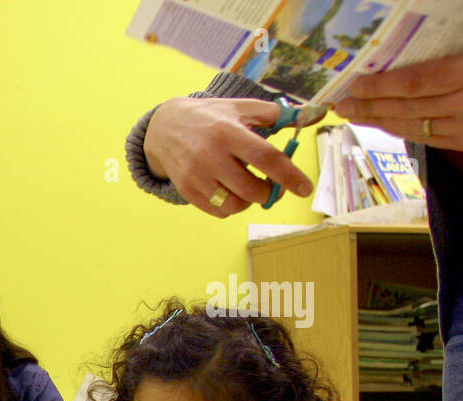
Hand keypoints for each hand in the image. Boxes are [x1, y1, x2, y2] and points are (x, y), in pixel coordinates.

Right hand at [144, 97, 313, 216]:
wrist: (165, 127)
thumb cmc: (212, 117)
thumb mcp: (241, 107)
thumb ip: (277, 114)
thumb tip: (315, 114)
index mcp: (228, 132)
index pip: (266, 158)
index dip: (289, 175)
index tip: (305, 189)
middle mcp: (210, 155)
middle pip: (251, 189)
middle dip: (268, 193)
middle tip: (271, 187)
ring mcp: (196, 175)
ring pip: (234, 205)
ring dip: (249, 202)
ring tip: (249, 189)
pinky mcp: (186, 189)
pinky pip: (218, 211)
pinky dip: (231, 207)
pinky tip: (231, 193)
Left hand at [334, 53, 462, 150]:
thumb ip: (439, 56)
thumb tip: (394, 61)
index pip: (414, 83)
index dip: (381, 87)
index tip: (354, 86)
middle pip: (407, 108)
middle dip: (370, 107)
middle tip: (341, 106)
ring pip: (414, 126)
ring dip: (379, 122)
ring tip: (353, 116)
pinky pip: (428, 138)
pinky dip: (401, 131)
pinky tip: (383, 125)